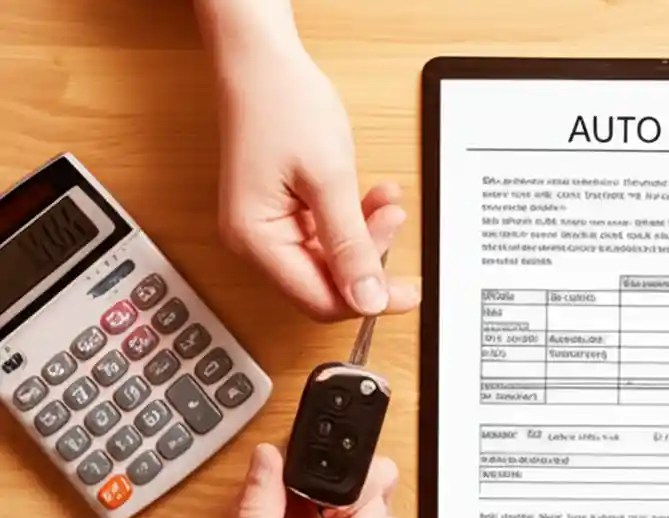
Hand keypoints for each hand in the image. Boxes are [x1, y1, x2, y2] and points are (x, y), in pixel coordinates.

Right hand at [206, 9, 418, 319]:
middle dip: (370, 260)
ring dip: (367, 235)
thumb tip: (368, 299)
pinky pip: (327, 232)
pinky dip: (356, 219)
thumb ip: (351, 244)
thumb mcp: (330, 179)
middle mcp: (256, 240)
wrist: (264, 61)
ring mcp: (269, 226)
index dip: (367, 300)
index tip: (408, 293)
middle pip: (326, 282)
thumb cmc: (283, 106)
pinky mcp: (283, 212)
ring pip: (332, 257)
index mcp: (256, 239)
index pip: (319, 299)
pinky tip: (375, 198)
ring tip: (389, 205)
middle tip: (400, 231)